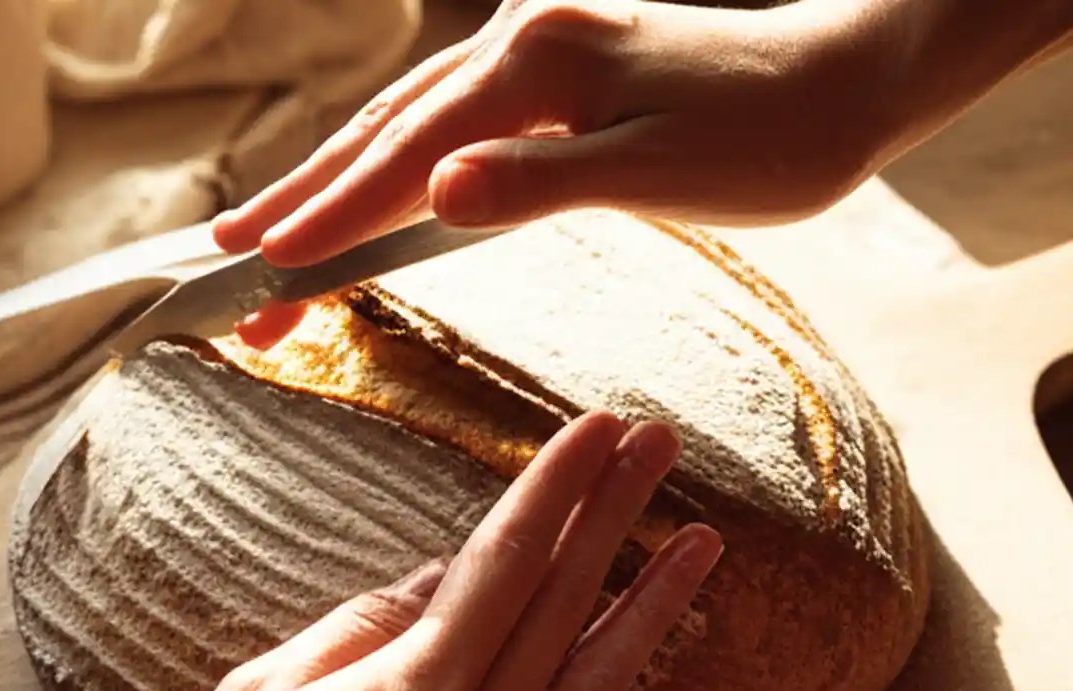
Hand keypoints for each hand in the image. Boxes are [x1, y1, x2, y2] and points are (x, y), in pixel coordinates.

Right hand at [195, 411, 722, 690]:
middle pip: (562, 598)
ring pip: (601, 675)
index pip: (504, 560)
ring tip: (703, 536)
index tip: (596, 426)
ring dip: (656, 600)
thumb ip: (359, 628)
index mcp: (413, 687)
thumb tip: (441, 572)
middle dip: (611, 509)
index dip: (555, 487)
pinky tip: (679, 665)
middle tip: (656, 439)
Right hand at [216, 0, 880, 347]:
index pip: (407, 152)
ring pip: (405, 119)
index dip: (331, 214)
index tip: (261, 269)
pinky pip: (444, 115)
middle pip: (384, 129)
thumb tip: (434, 195)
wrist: (846, 82)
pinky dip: (390, 159)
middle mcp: (517, 38)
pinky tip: (369, 186)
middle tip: (226, 262)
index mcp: (536, 61)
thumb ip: (543, 179)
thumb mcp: (663, 171)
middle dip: (305, 200)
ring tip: (269, 229)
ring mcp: (529, 46)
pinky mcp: (548, 66)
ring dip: (333, 177)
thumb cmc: (772, 138)